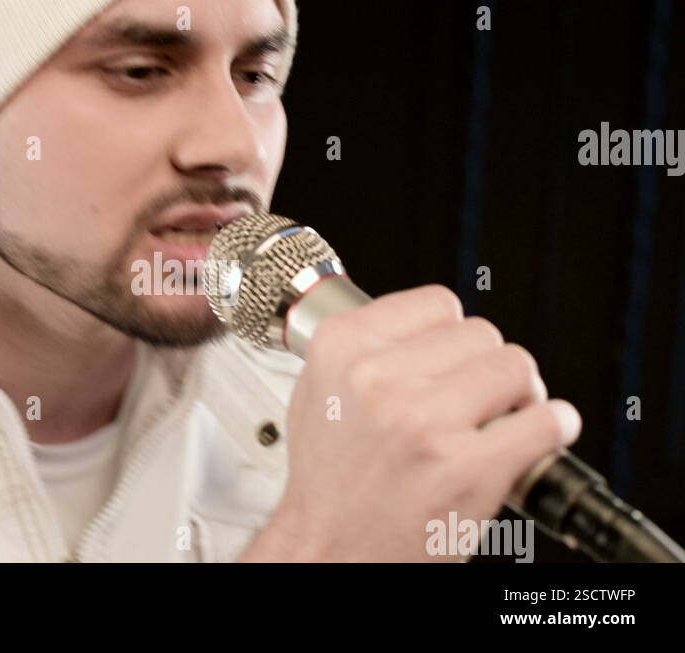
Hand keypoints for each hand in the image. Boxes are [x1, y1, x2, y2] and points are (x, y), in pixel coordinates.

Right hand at [241, 285, 580, 561]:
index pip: (438, 303)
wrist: (329, 552)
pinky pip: (546, 422)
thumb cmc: (325, 484)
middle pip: (482, 333)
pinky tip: (531, 440)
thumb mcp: (315, 394)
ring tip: (499, 421)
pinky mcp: (467, 469)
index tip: (451, 360)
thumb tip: (418, 326)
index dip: (451, 335)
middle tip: (477, 400)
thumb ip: (361, 351)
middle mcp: (379, 380)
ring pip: (517, 367)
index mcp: (342, 350)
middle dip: (486, 368)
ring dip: (520, 394)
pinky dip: (553, 429)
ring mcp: (424, 423)